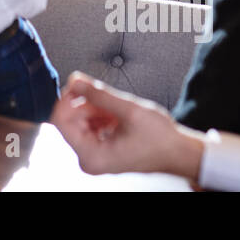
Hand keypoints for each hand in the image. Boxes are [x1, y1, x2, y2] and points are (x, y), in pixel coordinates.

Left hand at [50, 71, 205, 179]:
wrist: (178, 153)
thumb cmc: (160, 139)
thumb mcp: (129, 110)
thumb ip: (98, 93)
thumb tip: (75, 80)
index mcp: (92, 156)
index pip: (61, 121)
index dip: (67, 98)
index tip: (79, 84)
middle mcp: (89, 159)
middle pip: (70, 120)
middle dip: (85, 103)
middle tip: (106, 96)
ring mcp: (93, 156)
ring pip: (79, 120)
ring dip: (95, 108)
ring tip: (117, 109)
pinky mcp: (99, 150)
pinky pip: (89, 126)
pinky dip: (100, 115)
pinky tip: (117, 115)